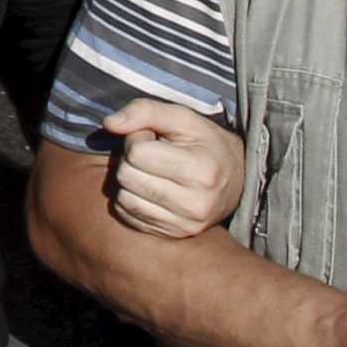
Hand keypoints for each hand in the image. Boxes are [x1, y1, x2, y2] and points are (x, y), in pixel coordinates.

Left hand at [101, 99, 241, 237]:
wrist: (236, 179)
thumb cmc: (205, 143)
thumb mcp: (181, 117)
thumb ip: (144, 111)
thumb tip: (109, 124)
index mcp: (201, 171)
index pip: (136, 153)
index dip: (137, 138)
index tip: (152, 137)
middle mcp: (195, 204)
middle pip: (127, 176)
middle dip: (130, 160)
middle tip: (151, 154)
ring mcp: (186, 224)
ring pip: (124, 199)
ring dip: (129, 181)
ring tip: (151, 172)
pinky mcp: (174, 234)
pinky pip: (129, 216)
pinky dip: (131, 199)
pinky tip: (149, 189)